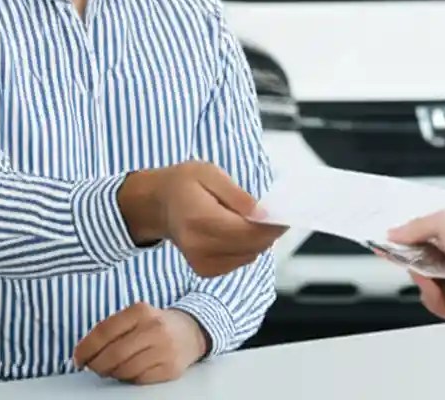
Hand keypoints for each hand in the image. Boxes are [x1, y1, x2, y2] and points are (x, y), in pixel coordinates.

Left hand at [73, 303, 207, 384]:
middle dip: (97, 365)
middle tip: (93, 367)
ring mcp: (164, 349)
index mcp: (140, 311)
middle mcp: (153, 328)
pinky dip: (129, 378)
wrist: (191, 331)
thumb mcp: (135, 316)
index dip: (86, 348)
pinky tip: (130, 371)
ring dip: (113, 373)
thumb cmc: (154, 325)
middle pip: (113, 354)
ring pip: (125, 369)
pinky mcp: (171, 368)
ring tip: (113, 369)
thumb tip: (85, 353)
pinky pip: (140, 380)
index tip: (78, 358)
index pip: (104, 331)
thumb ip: (112, 329)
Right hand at [119, 161, 284, 276]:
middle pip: (252, 246)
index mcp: (201, 220)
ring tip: (249, 219)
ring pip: (249, 256)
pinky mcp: (204, 270)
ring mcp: (200, 262)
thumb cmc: (184, 184)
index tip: (285, 215)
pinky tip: (236, 231)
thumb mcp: (211, 174)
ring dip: (257, 240)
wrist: (158, 204)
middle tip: (273, 214)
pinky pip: (239, 262)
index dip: (272, 226)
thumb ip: (238, 195)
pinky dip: (245, 248)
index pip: (248, 231)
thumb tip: (264, 214)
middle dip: (268, 232)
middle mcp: (199, 246)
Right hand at [387, 208, 444, 332]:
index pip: (427, 237)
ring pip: (424, 282)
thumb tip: (394, 233)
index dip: (406, 238)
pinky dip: (429, 294)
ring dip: (418, 275)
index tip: (386, 239)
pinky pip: (433, 302)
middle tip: (395, 254)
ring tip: (421, 270)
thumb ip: (417, 226)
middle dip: (407, 258)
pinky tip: (432, 286)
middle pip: (422, 261)